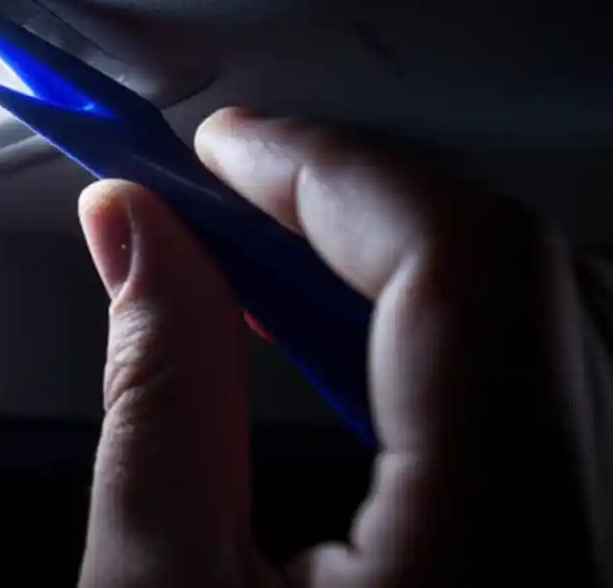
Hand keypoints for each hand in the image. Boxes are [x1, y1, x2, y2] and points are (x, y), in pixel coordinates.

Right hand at [77, 107, 611, 585]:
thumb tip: (134, 233)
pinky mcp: (575, 549)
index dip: (331, 173)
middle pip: (519, 278)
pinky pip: (548, 389)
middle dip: (354, 209)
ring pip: (547, 321)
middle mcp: (593, 543)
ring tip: (266, 272)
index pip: (465, 268)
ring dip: (396, 267)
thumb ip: (158, 400)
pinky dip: (438, 335)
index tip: (225, 152)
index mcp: (500, 558)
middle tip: (227, 199)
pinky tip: (345, 350)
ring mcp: (596, 541)